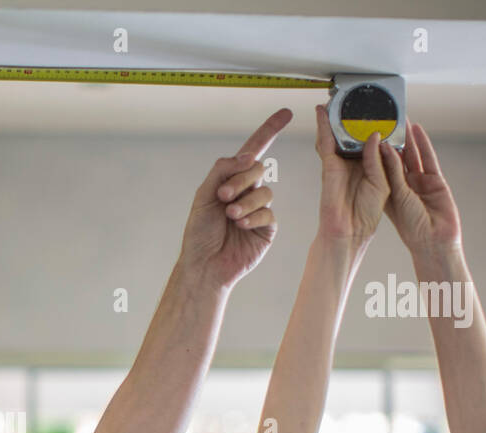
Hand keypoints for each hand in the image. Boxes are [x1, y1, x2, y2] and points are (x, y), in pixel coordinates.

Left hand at [180, 108, 291, 289]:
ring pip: (265, 192)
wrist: (204, 265)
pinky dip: (253, 217)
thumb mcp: (203, 196)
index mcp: (231, 181)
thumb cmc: (199, 234)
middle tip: (223, 196)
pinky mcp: (266, 228)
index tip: (285, 113)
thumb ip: (222, 170)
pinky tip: (240, 226)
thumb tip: (247, 156)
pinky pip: (268, 213)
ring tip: (230, 216)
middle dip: (241, 179)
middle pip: (258, 169)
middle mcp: (247, 192)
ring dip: (246, 202)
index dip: (269, 131)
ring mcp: (258, 209)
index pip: (253, 151)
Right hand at [314, 103, 389, 245]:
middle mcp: (355, 163)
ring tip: (337, 99)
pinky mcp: (329, 167)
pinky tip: (322, 113)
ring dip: (336, 118)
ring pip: (338, 135)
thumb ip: (379, 159)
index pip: (374, 140)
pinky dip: (323, 127)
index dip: (377, 125)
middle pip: (354, 134)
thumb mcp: (384, 182)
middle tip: (356, 98)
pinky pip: (326, 143)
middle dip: (354, 117)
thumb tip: (374, 136)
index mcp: (372, 167)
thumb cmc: (366, 214)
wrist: (350, 232)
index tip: (382, 108)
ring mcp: (341, 164)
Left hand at [379, 119, 461, 254]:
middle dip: (390, 139)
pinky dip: (422, 144)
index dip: (372, 151)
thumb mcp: (396, 195)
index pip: (378, 167)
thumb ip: (391, 171)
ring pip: (411, 154)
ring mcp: (419, 182)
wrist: (435, 239)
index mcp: (388, 192)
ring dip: (406, 137)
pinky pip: (428, 158)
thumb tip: (381, 146)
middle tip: (383, 120)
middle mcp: (403, 185)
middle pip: (395, 158)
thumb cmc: (412, 225)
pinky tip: (417, 129)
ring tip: (400, 119)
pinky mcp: (435, 180)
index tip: (364, 135)